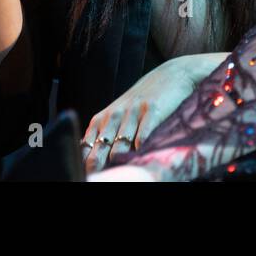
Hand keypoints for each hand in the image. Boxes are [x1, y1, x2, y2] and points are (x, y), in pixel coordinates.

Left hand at [81, 57, 198, 174]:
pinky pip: (143, 135)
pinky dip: (140, 148)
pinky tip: (140, 155)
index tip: (88, 176)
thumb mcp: (117, 115)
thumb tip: (90, 163)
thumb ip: (103, 135)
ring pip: (120, 146)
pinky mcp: (152, 111)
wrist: (170, 76)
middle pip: (100, 150)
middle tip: (102, 179)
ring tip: (122, 173)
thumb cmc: (140, 102)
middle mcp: (115, 116)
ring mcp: (133, 113)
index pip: (86, 147)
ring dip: (119, 161)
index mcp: (102, 119)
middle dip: (98, 168)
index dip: (85, 164)